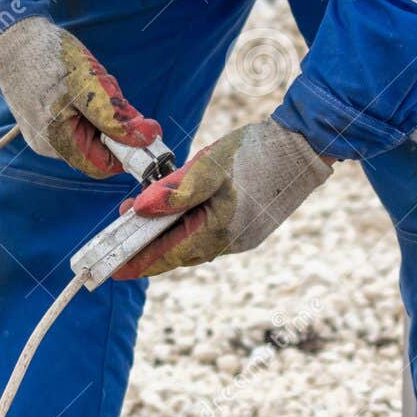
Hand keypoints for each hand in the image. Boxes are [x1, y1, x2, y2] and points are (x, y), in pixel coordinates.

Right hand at [0, 16, 160, 177]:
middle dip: (112, 126)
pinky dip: (86, 108)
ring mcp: (42, 133)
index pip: (103, 166)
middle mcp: (47, 145)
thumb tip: (147, 138)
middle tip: (108, 92)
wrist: (13, 35)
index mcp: (57, 141)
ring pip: (87, 134)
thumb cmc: (48, 56)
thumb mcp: (90, 85)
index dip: (128, 151)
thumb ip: (117, 117)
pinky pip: (75, 123)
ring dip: (99, 114)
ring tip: (87, 84)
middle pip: (96, 149)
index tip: (146, 128)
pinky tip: (75, 85)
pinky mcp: (42, 120)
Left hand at [114, 118, 331, 278]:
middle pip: (178, 253)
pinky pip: (209, 236)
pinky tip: (180, 214)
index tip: (113, 270)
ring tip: (144, 218)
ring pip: (194, 245)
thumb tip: (140, 210)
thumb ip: (174, 190)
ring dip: (167, 236)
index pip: (167, 255)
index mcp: (217, 231)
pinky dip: (188, 229)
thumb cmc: (255, 152)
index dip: (137, 262)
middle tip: (120, 232)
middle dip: (147, 246)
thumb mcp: (208, 165)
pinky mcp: (249, 229)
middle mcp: (229, 243)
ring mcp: (241, 238)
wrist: (303, 147)